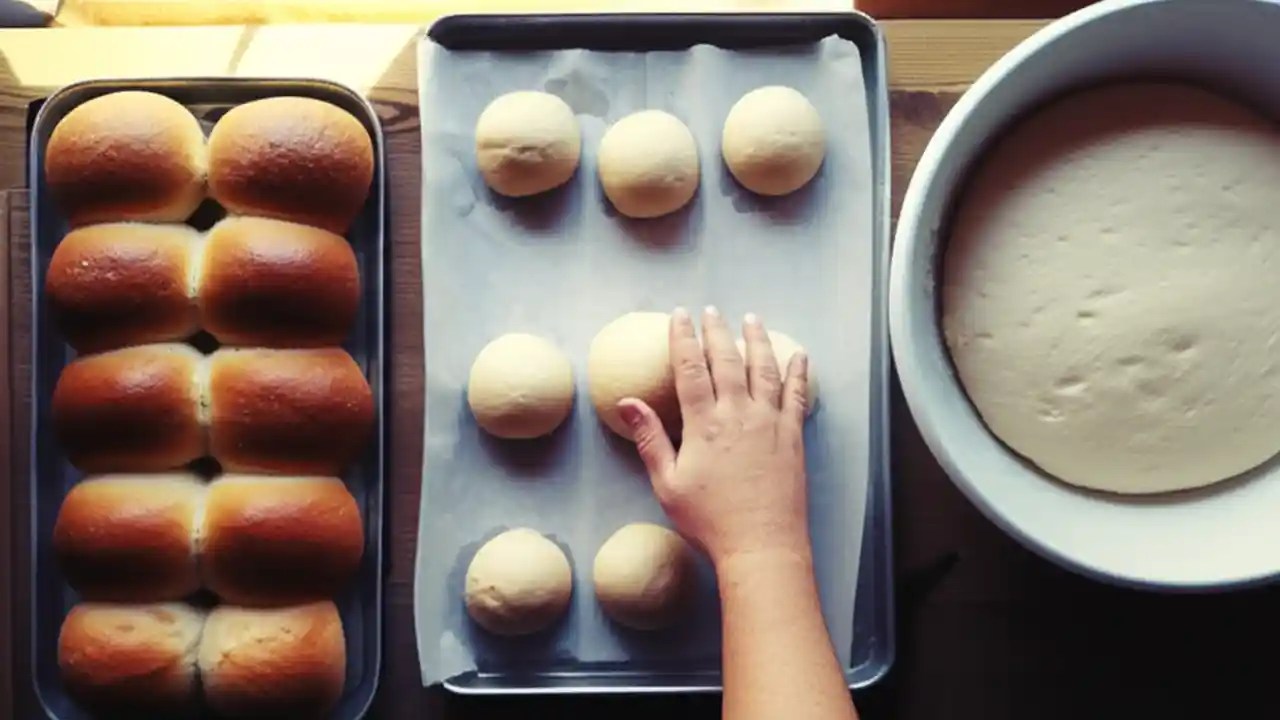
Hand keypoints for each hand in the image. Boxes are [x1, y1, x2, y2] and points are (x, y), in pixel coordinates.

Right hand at [616, 306, 811, 567]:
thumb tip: (627, 403)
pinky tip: (798, 356)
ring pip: (764, 370)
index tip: (680, 315)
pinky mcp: (792, 437)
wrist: (762, 546)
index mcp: (705, 425)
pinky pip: (796, 396)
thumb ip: (650, 439)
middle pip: (727, 361)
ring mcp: (770, 424)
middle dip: (717, 331)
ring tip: (751, 319)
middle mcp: (739, 415)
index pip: (690, 369)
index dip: (683, 338)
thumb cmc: (710, 521)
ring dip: (757, 341)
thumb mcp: (668, 483)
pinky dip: (797, 372)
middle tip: (711, 310)